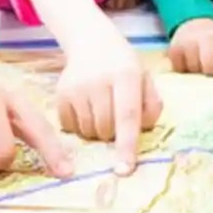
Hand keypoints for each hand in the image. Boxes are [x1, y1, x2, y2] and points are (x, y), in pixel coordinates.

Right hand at [57, 32, 162, 174]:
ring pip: (88, 132)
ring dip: (97, 131)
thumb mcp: (145, 79)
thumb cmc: (124, 67)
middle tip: (115, 115)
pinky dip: (80, 126)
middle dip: (114, 134)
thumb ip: (152, 105)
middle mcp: (99, 81)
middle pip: (106, 130)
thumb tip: (141, 131)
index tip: (124, 170)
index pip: (127, 116)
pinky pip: (71, 128)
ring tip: (101, 110)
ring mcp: (76, 87)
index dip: (127, 145)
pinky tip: (86, 108)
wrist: (93, 42)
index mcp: (126, 75)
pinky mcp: (60, 94)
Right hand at [168, 18, 212, 88]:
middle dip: (211, 73)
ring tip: (199, 68)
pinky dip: (184, 72)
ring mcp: (188, 41)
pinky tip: (188, 66)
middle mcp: (207, 37)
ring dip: (197, 74)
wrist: (195, 27)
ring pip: (193, 68)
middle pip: (209, 63)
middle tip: (211, 74)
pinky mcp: (173, 49)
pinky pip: (179, 69)